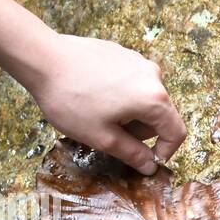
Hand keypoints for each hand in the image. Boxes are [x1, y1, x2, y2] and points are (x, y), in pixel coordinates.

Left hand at [22, 34, 186, 174]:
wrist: (43, 58)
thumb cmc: (71, 99)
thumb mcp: (103, 137)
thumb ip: (132, 154)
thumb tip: (150, 166)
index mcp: (154, 99)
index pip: (176, 132)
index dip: (164, 152)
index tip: (145, 160)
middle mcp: (153, 76)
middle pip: (160, 115)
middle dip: (140, 131)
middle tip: (109, 134)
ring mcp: (138, 61)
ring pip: (145, 99)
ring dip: (129, 113)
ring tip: (98, 113)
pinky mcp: (123, 53)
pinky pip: (132, 83)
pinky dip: (120, 95)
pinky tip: (94, 95)